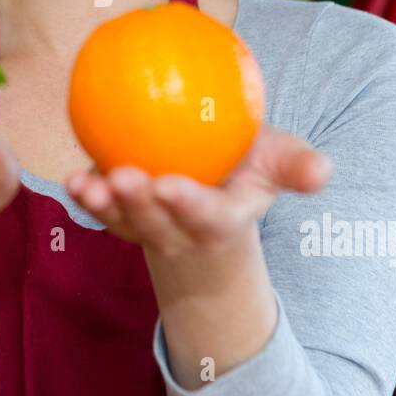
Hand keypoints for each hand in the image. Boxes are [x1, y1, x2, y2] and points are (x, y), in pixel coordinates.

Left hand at [64, 125, 331, 258]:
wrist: (214, 188)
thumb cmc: (248, 170)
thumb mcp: (277, 165)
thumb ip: (297, 167)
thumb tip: (323, 170)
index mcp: (220, 220)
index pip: (206, 217)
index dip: (188, 205)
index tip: (170, 185)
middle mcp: (180, 230)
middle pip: (157, 224)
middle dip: (139, 206)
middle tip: (124, 177)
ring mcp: (146, 226)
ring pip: (122, 221)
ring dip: (102, 206)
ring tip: (86, 184)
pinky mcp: (119, 215)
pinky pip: (99, 208)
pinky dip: (84, 196)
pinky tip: (72, 178)